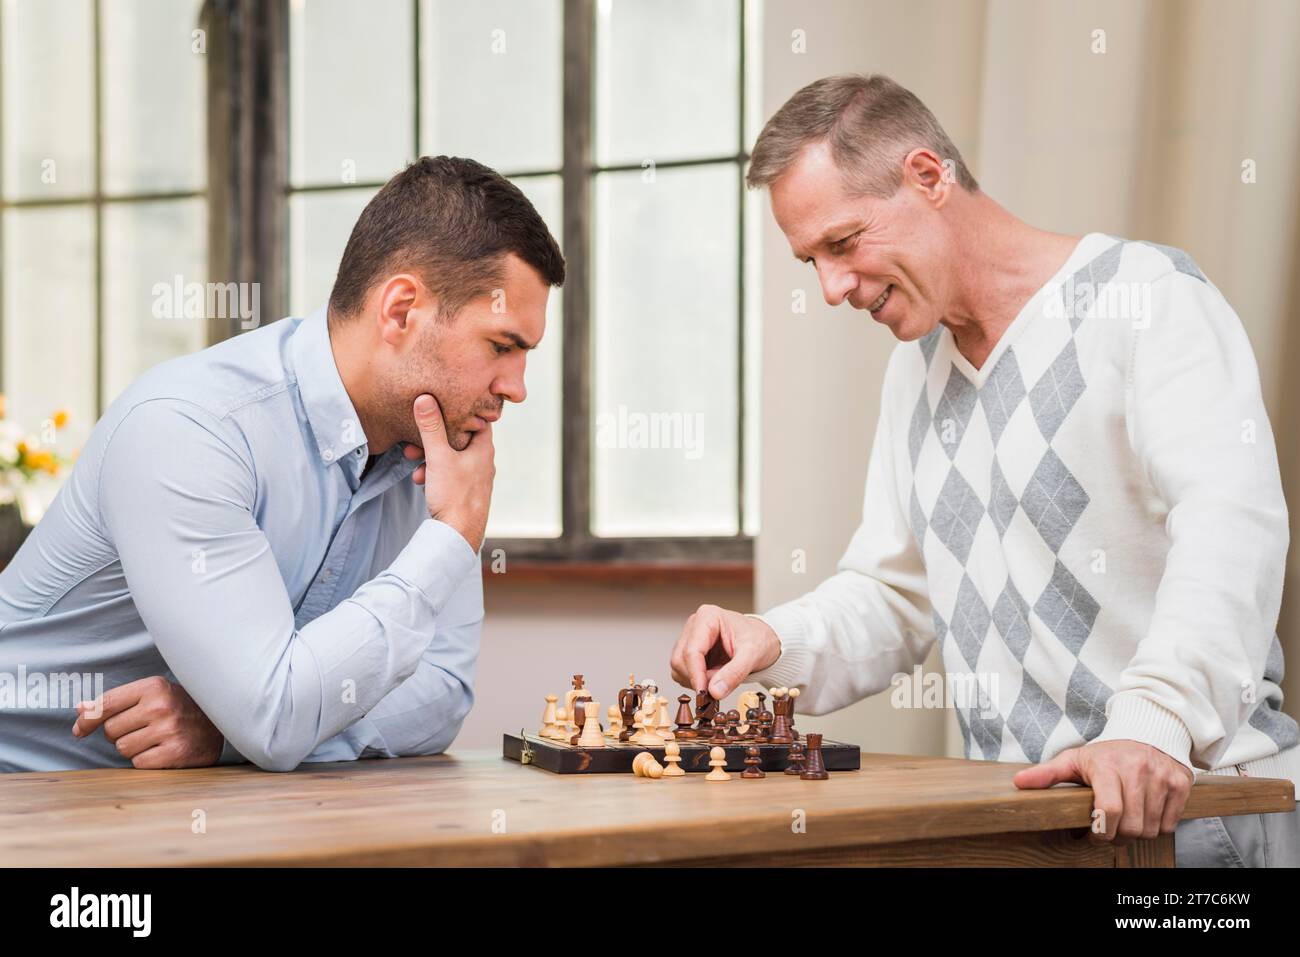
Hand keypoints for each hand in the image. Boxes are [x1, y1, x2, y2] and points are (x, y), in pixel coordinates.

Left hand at [70, 675, 223, 768]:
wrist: (222, 723)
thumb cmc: (180, 708)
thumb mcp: (152, 695)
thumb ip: (116, 702)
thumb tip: (80, 709)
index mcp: (154, 686)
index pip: (106, 704)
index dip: (87, 720)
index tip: (79, 730)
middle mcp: (161, 706)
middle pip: (111, 730)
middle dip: (120, 733)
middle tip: (142, 729)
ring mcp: (169, 730)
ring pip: (123, 748)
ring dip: (133, 748)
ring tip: (155, 739)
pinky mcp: (175, 753)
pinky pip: (138, 763)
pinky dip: (146, 760)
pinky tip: (163, 750)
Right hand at [405, 394, 494, 551]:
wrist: (458, 536)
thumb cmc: (454, 496)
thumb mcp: (439, 457)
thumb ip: (431, 428)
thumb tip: (425, 399)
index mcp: (484, 449)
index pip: (476, 419)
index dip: (458, 412)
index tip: (440, 408)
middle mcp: (484, 461)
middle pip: (459, 438)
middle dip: (434, 438)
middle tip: (415, 442)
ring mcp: (476, 477)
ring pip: (452, 457)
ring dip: (431, 457)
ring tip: (413, 462)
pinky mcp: (466, 491)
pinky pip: (450, 474)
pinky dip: (435, 473)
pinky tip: (420, 480)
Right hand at [669, 604, 781, 699]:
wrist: (764, 641)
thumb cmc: (760, 640)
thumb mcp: (752, 655)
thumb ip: (734, 673)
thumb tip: (714, 692)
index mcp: (708, 617)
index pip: (692, 650)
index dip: (695, 674)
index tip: (703, 693)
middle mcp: (695, 625)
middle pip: (680, 659)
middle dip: (697, 678)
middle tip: (718, 688)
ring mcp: (690, 638)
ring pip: (678, 667)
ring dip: (696, 681)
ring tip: (720, 679)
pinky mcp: (690, 651)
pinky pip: (682, 672)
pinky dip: (696, 681)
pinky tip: (714, 678)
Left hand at [1013, 739, 1193, 844]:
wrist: (1147, 730)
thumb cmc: (1106, 753)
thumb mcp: (1074, 759)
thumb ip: (1047, 773)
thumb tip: (1018, 782)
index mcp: (1108, 765)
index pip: (1109, 811)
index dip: (1101, 832)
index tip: (1093, 834)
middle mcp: (1138, 769)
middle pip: (1131, 826)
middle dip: (1118, 836)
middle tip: (1110, 830)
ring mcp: (1162, 776)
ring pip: (1151, 828)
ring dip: (1137, 833)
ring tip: (1126, 822)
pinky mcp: (1181, 782)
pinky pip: (1170, 823)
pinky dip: (1157, 826)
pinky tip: (1145, 813)